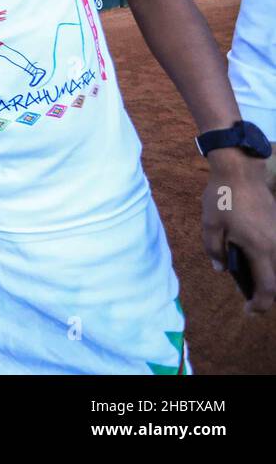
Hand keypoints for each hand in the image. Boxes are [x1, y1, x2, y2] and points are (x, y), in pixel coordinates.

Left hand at [201, 152, 275, 312]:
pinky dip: (267, 258)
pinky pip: (275, 249)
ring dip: (265, 273)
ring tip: (247, 275)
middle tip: (246, 294)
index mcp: (261, 249)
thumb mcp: (210, 226)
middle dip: (264, 291)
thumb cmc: (223, 197)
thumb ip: (214, 251)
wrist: (240, 170)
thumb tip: (222, 268)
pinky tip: (249, 253)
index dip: (261, 304)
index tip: (249, 310)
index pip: (268, 287)